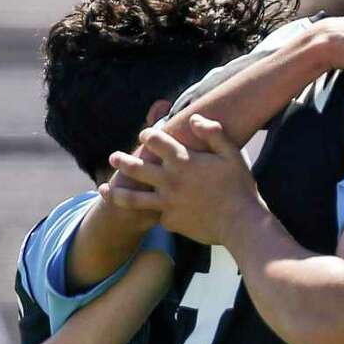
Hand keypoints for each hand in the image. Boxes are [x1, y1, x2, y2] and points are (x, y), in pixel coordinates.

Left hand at [103, 117, 262, 246]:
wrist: (240, 223)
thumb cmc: (239, 187)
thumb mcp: (231, 154)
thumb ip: (213, 133)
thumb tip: (194, 120)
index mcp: (182, 160)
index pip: (156, 141)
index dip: (148, 136)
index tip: (144, 135)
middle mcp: (169, 181)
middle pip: (136, 168)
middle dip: (122, 161)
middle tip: (113, 158)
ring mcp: (167, 203)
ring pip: (133, 198)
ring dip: (117, 193)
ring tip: (104, 190)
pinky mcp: (170, 222)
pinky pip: (157, 217)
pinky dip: (155, 214)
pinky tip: (147, 214)